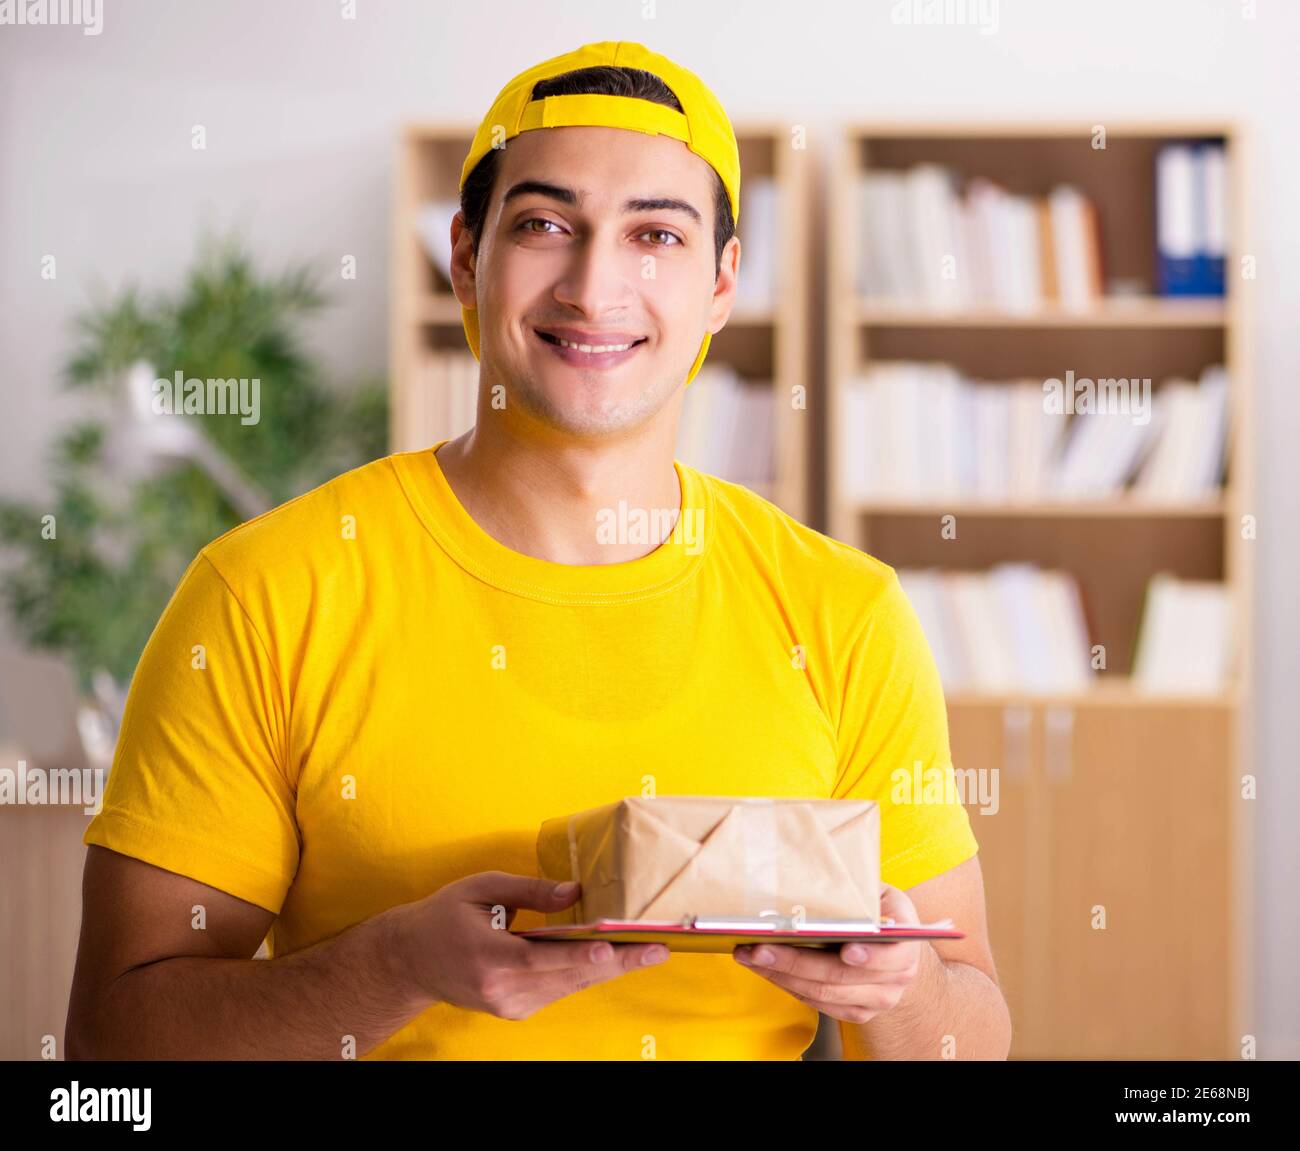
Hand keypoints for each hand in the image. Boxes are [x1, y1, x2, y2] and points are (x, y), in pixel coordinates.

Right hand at [390, 871, 669, 1020]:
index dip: (578, 954)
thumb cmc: (443, 917)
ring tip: (646, 951)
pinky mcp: (516, 1009)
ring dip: (608, 969)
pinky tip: (610, 958)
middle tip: (658, 950)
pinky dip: (584, 972)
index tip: (610, 949)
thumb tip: (574, 892)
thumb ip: (530, 891)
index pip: (541, 957)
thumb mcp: (481, 889)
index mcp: (488, 958)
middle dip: (617, 963)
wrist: (409, 961)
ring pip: (569, 986)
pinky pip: (558, 989)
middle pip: (568, 977)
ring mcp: (510, 1005)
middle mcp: (501, 990)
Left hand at [732, 883, 925, 1024]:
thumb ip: (857, 891)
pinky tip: (764, 967)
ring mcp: (876, 999)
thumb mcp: (877, 892)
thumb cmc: (880, 912)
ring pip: (823, 993)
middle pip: (841, 977)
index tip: (846, 950)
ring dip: (781, 975)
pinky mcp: (855, 1012)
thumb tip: (813, 868)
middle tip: (760, 947)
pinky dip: (786, 984)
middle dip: (795, 962)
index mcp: (905, 943)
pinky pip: (816, 1003)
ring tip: (749, 955)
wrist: (898, 949)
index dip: (869, 956)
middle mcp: (897, 978)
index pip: (892, 956)